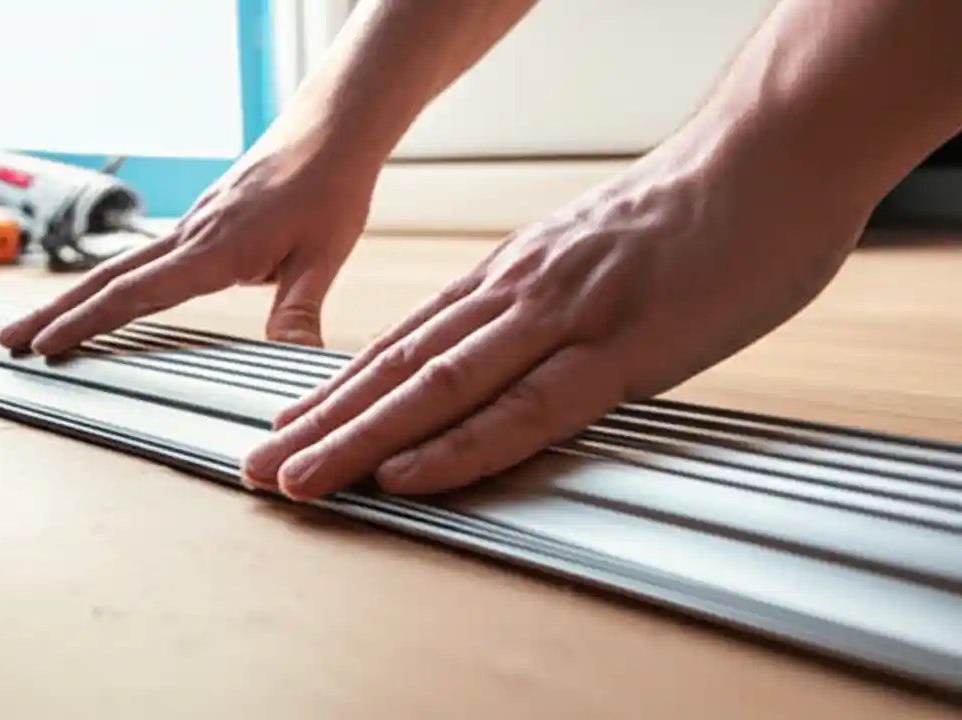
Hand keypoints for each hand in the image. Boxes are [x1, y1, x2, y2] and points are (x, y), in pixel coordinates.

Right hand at [0, 123, 378, 353]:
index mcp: (213, 249)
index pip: (136, 292)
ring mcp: (190, 226)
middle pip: (107, 279)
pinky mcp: (201, 222)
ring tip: (40, 326)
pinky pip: (145, 257)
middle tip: (9, 341)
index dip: (88, 322)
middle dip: (56, 312)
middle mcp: (190, 236)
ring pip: (120, 267)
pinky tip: (106, 297)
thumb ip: (299, 310)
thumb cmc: (328, 187)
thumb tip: (293, 361)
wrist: (328, 131)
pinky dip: (113, 281)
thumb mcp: (323, 255)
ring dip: (77, 298)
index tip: (46, 343)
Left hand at [241, 138, 867, 499]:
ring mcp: (565, 319)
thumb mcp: (593, 256)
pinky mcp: (623, 348)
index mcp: (511, 277)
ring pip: (438, 389)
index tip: (292, 425)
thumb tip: (516, 349)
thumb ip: (546, 304)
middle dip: (321, 424)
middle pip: (398, 370)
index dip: (340, 391)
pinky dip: (460, 447)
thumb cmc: (692, 212)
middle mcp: (518, 294)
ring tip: (298, 479)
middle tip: (258, 467)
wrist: (770, 157)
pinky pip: (527, 408)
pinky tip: (405, 474)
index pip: (405, 344)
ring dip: (359, 440)